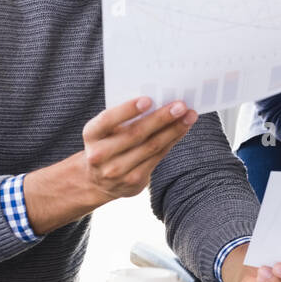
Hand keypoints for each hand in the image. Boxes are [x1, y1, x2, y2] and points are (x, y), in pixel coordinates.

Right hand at [24, 96, 197, 233]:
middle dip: (161, 118)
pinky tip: (183, 129)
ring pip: (151, 146)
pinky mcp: (133, 181)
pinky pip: (158, 157)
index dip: (127, 110)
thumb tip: (159, 100)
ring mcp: (116, 171)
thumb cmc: (107, 143)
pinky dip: (172, 140)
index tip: (148, 100)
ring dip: (173, 129)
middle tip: (180, 105)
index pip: (108, 120)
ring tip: (189, 116)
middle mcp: (100, 155)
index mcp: (91, 134)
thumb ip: (123, 117)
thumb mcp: (105, 130)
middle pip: (135, 133)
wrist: (97, 180)